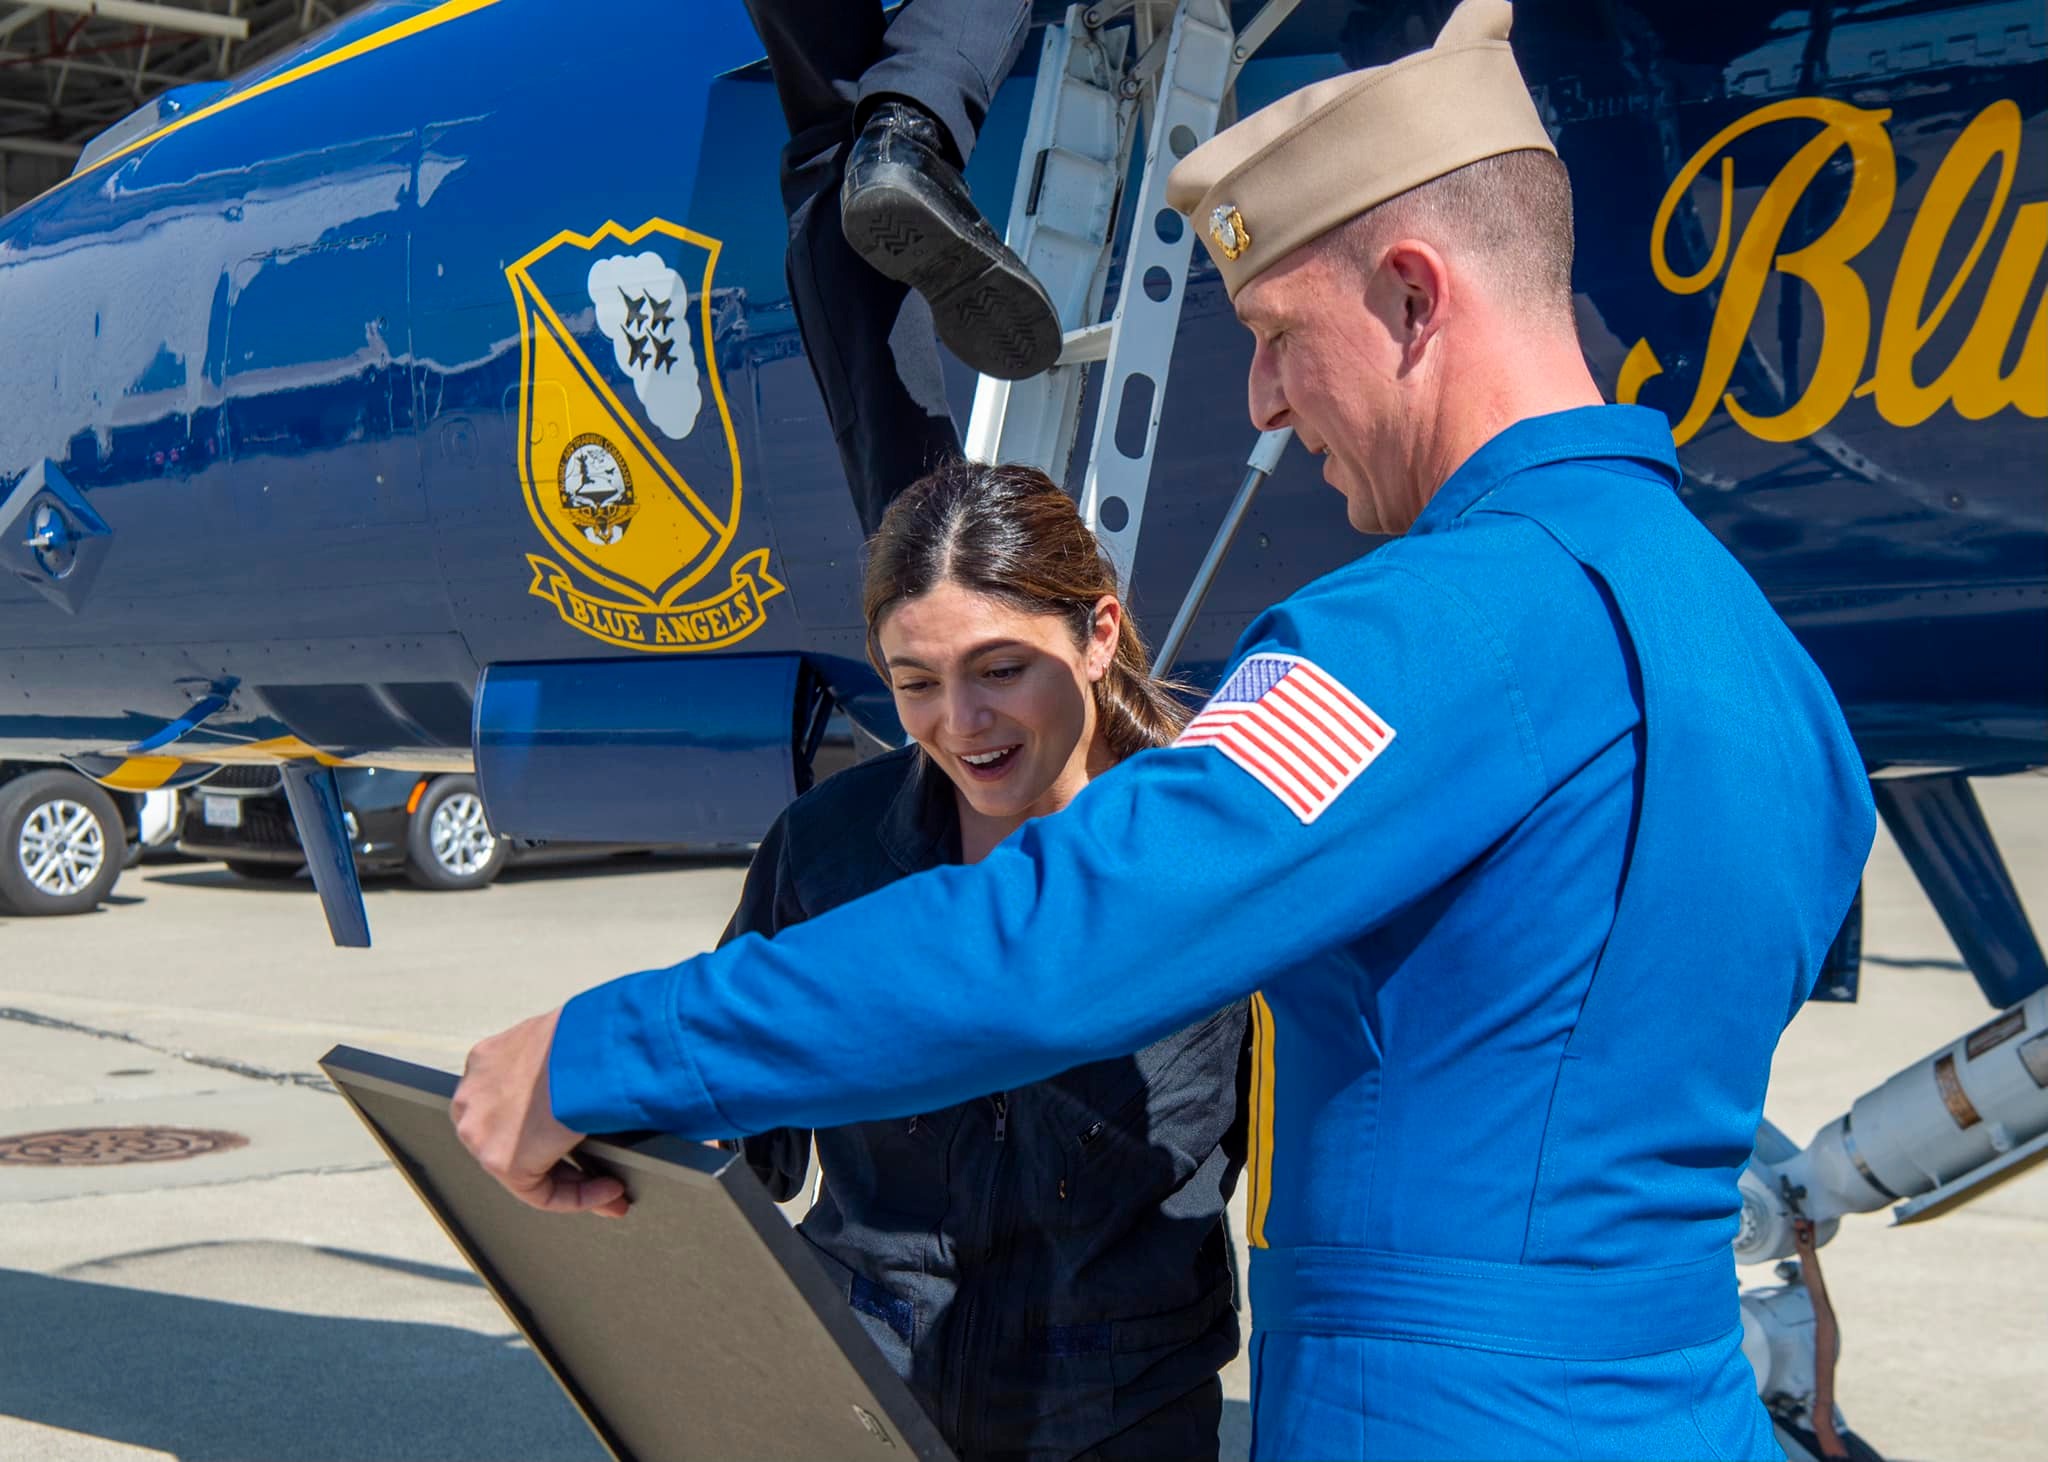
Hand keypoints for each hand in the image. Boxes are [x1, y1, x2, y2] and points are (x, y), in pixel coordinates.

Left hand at [452, 1007, 629, 1217]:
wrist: (586, 1052)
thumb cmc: (587, 1037)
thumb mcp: (567, 1038)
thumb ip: (563, 1062)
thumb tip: (594, 1078)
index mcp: (486, 1060)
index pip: (511, 1102)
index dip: (550, 1123)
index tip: (582, 1130)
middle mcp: (473, 1097)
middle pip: (515, 1139)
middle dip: (560, 1158)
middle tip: (599, 1169)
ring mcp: (479, 1132)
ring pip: (526, 1168)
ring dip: (575, 1182)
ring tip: (612, 1188)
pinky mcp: (500, 1161)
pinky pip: (540, 1192)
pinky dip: (577, 1196)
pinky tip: (608, 1190)